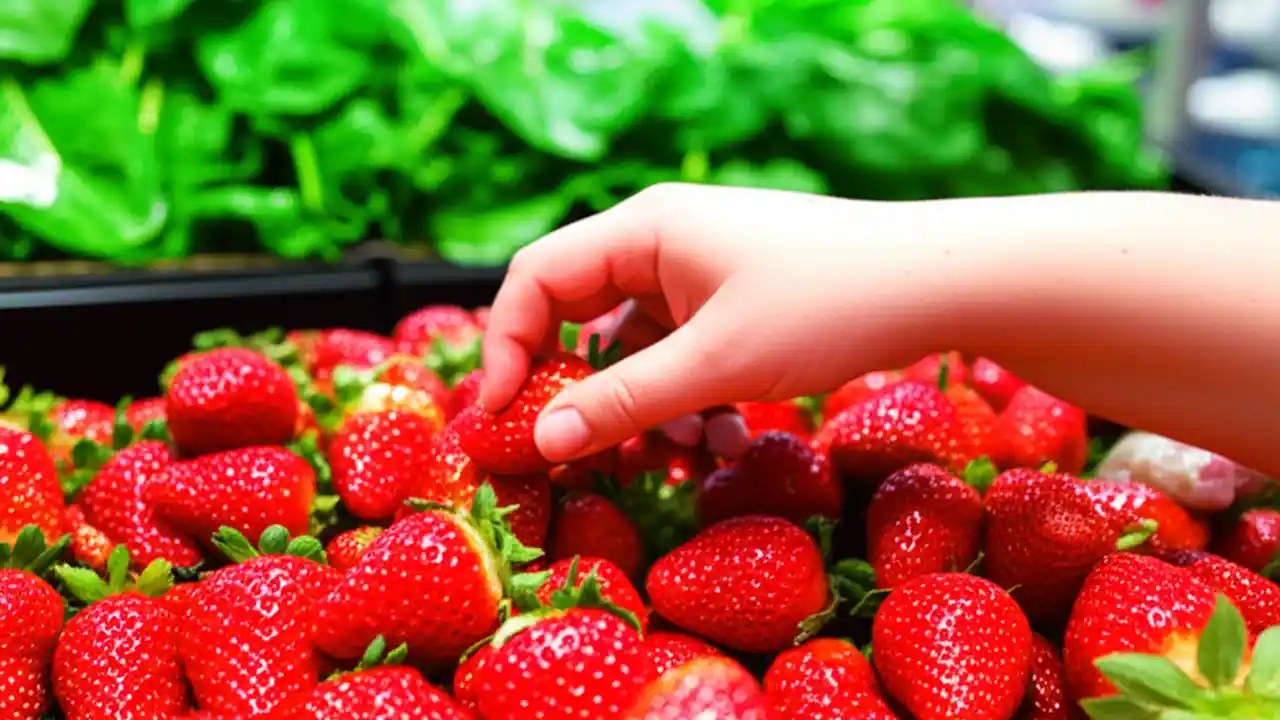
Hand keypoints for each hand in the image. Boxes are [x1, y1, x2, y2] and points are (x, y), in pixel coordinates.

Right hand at [480, 183, 961, 462]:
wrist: (940, 282)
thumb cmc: (827, 303)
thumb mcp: (716, 363)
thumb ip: (623, 402)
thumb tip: (541, 441)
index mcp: (643, 229)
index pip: (537, 279)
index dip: (508, 348)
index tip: (500, 418)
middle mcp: (663, 243)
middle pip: (585, 318)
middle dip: (587, 391)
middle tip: (580, 453)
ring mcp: (702, 273)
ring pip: (641, 349)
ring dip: (654, 409)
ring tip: (694, 452)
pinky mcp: (737, 304)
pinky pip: (688, 357)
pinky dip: (697, 401)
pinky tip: (731, 441)